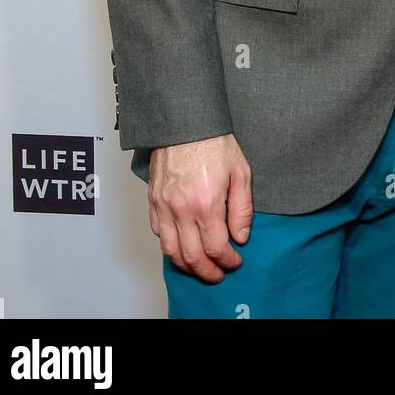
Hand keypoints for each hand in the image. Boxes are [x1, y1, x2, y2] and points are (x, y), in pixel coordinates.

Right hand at [149, 132, 252, 282]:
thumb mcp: (241, 172)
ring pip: (170, 251)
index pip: (216, 247)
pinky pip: (157, 233)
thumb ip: (242, 209)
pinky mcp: (153, 200)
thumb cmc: (214, 141)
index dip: (228, 260)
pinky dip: (169, 245)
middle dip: (207, 271)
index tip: (235, 260)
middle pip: (192, 257)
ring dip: (186, 265)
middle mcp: (181, 209)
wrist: (185, 121)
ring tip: (199, 266)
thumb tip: (241, 236)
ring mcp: (164, 206)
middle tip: (218, 273)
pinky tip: (181, 245)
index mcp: (206, 203)